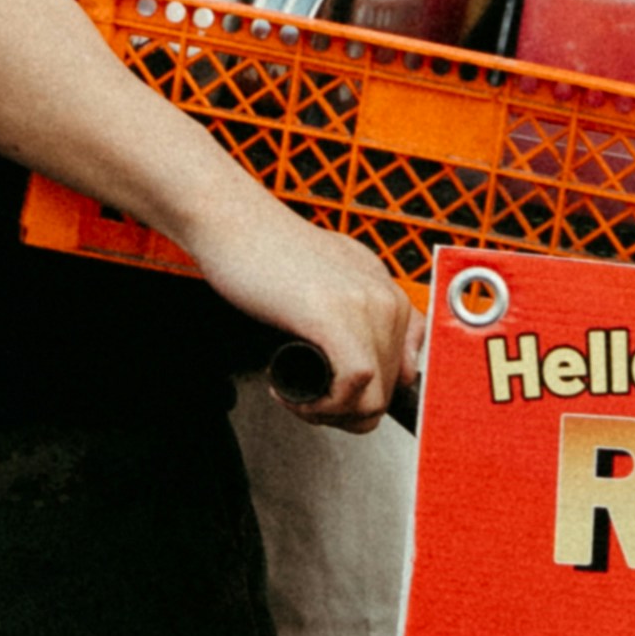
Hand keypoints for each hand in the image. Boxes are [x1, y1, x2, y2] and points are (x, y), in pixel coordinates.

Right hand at [185, 178, 418, 428]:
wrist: (232, 222)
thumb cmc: (266, 250)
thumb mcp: (331, 276)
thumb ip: (358, 307)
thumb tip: (374, 358)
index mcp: (387, 293)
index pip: (403, 373)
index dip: (363, 397)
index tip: (331, 396)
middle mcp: (386, 300)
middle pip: (386, 392)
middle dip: (342, 411)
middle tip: (304, 399)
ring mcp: (366, 308)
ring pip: (372, 398)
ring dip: (329, 413)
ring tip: (296, 397)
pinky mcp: (336, 318)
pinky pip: (352, 385)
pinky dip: (321, 404)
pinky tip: (290, 392)